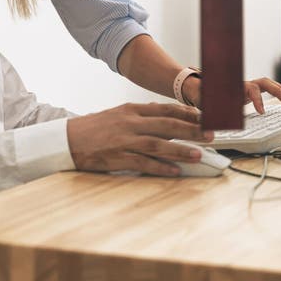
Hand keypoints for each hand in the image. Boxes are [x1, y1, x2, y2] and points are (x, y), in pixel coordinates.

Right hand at [66, 102, 213, 176]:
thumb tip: (166, 117)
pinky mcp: (118, 157)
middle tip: (211, 134)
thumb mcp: (119, 114)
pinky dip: (160, 167)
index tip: (205, 116)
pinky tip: (175, 171)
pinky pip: (143, 163)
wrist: (69, 138)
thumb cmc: (96, 127)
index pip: (164, 109)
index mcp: (131, 109)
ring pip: (158, 144)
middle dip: (191, 130)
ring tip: (198, 154)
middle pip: (166, 125)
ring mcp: (124, 140)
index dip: (186, 113)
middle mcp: (130, 122)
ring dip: (180, 149)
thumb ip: (142, 115)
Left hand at [182, 74, 280, 112]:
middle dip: (275, 89)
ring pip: (264, 83)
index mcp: (232, 88)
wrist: (196, 88)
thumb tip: (212, 122)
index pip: (249, 90)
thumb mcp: (204, 103)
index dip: (256, 100)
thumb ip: (209, 110)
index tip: (261, 112)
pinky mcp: (247, 91)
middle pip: (261, 82)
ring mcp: (244, 87)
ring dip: (278, 89)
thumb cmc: (201, 96)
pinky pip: (263, 88)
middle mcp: (240, 85)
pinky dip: (275, 91)